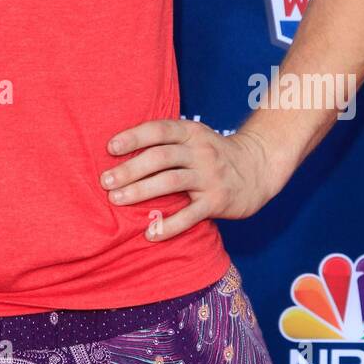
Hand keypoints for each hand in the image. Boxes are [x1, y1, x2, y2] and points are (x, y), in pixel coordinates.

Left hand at [100, 120, 279, 240]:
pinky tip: (150, 233)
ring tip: (117, 200)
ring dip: (140, 192)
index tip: (110, 148)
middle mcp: (200, 151)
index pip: (158, 130)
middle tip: (105, 181)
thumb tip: (119, 149)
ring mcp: (209, 176)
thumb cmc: (212, 153)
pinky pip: (190, 215)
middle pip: (160, 157)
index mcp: (191, 132)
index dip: (133, 137)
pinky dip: (169, 225)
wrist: (258, 168)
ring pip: (170, 182)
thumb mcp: (194, 137)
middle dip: (129, 169)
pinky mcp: (218, 201)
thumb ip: (165, 141)